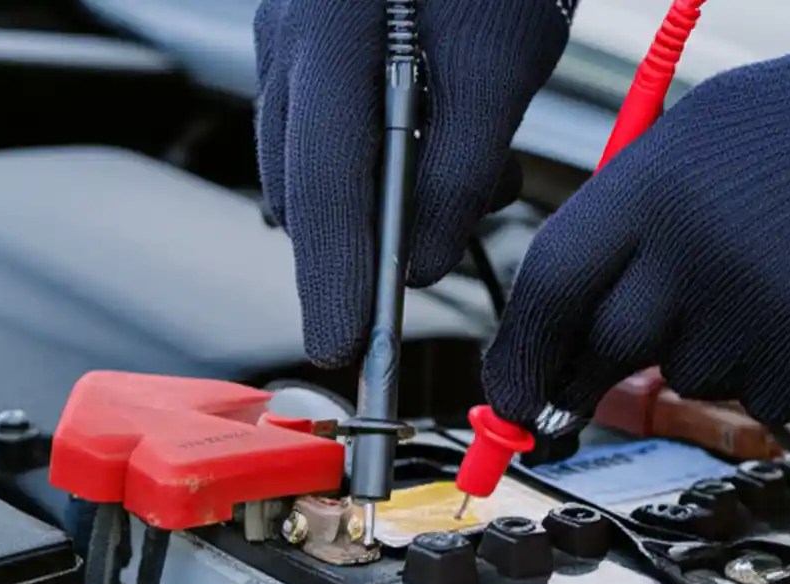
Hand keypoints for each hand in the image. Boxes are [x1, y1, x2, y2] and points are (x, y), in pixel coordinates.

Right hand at [254, 0, 574, 365]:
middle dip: (356, 249)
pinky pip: (330, 134)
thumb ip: (457, 173)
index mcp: (330, 35)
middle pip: (305, 186)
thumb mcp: (500, 65)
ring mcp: (289, 39)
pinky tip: (446, 147)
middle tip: (400, 291)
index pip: (325, 187)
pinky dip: (384, 165)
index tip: (341, 343)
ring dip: (387, 202)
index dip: (333, 275)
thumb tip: (416, 267)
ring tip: (478, 179)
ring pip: (319, 167)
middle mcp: (290, 39)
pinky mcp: (311, 47)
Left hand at [482, 5, 789, 432]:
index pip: (550, 287)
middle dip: (586, 374)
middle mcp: (695, 256)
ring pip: (687, 375)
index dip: (517, 352)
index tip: (507, 395)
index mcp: (650, 190)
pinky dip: (767, 369)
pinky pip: (758, 398)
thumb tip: (566, 321)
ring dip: (700, 350)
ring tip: (753, 283)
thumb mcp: (683, 143)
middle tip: (586, 381)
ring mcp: (760, 313)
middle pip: (605, 350)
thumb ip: (621, 227)